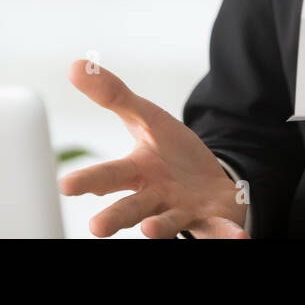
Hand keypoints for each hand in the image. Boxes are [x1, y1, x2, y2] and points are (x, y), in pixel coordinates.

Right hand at [59, 59, 248, 237]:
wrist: (207, 181)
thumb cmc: (169, 154)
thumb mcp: (146, 119)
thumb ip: (114, 96)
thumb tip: (78, 66)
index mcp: (135, 172)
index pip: (107, 175)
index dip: (88, 180)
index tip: (67, 184)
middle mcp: (154, 198)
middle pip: (131, 207)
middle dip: (114, 217)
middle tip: (96, 227)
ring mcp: (181, 211)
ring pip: (169, 223)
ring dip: (160, 229)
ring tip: (149, 232)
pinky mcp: (211, 220)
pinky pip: (218, 230)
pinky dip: (226, 235)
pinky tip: (238, 238)